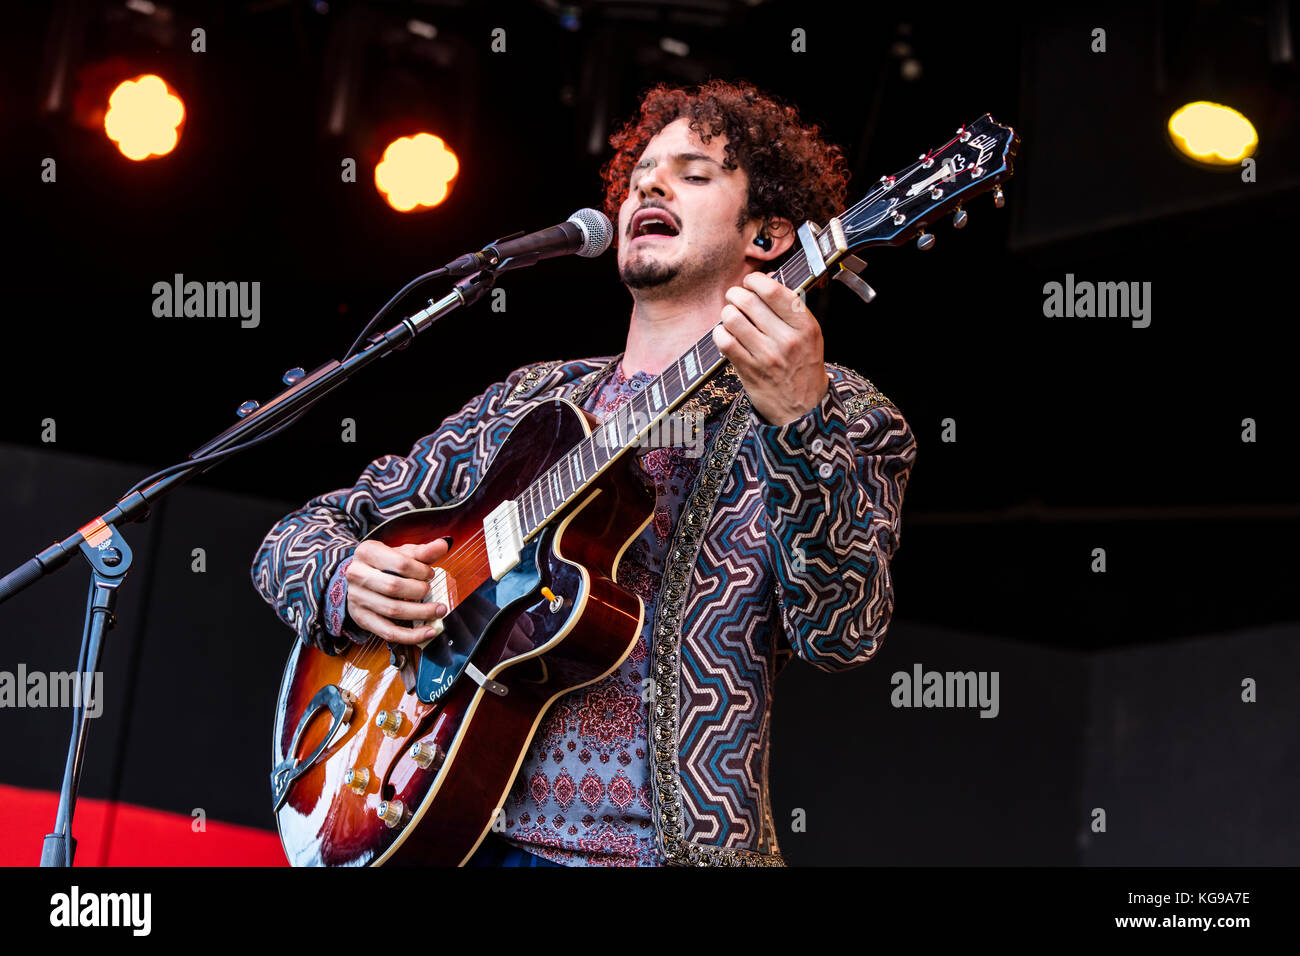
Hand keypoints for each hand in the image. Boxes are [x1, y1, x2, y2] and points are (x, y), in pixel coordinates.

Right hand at [345, 538, 449, 644]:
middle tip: (430, 590)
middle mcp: (357, 575)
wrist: (359, 577)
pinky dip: (411, 635)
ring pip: (393, 610)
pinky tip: (428, 631)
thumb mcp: (401, 552)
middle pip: (394, 587)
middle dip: (420, 591)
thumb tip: (443, 545)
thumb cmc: (383, 563)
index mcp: (366, 552)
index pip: (400, 563)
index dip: (421, 570)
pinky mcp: (363, 619)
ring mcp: (358, 599)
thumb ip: (423, 551)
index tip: (430, 574)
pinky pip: (388, 632)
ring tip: (438, 610)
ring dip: (421, 613)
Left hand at [712, 271, 828, 425]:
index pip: (773, 291)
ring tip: (731, 317)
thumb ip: (790, 309)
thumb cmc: (803, 365)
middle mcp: (787, 339)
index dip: (755, 281)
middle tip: (735, 297)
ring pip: (732, 318)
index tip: (750, 282)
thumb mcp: (809, 334)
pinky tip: (726, 334)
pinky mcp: (749, 370)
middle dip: (735, 295)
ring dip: (727, 313)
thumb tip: (765, 281)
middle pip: (747, 301)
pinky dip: (720, 333)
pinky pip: (724, 341)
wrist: (803, 408)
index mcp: (805, 325)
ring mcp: (767, 356)